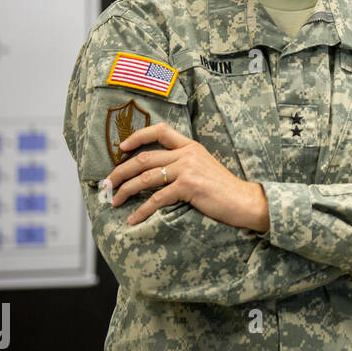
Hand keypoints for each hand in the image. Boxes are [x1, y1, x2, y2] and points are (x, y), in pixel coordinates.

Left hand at [105, 122, 268, 231]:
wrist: (244, 201)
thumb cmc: (224, 188)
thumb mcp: (204, 166)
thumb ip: (183, 163)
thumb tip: (157, 172)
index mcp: (191, 146)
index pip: (159, 131)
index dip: (137, 137)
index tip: (121, 147)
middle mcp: (187, 154)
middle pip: (144, 158)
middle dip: (121, 171)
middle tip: (107, 182)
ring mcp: (187, 169)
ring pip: (145, 177)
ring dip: (125, 190)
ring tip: (115, 200)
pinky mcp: (188, 187)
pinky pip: (157, 199)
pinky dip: (142, 211)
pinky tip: (134, 219)